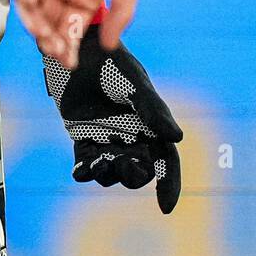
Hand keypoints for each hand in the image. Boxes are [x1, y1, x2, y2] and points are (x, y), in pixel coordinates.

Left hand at [44, 24, 182, 213]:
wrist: (78, 48)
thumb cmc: (112, 62)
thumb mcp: (135, 83)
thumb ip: (153, 110)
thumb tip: (177, 138)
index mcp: (151, 123)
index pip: (166, 159)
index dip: (169, 183)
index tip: (165, 207)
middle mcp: (131, 134)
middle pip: (138, 169)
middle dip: (132, 176)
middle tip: (123, 168)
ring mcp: (106, 136)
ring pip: (111, 169)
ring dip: (106, 174)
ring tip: (98, 166)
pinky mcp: (81, 135)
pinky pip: (85, 160)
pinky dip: (83, 170)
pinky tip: (80, 171)